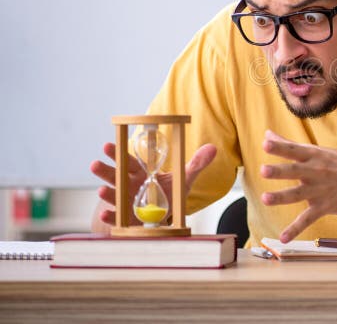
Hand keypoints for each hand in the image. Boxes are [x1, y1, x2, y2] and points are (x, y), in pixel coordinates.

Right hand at [90, 142, 216, 225]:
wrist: (162, 216)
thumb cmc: (168, 193)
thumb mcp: (183, 179)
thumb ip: (195, 164)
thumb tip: (212, 148)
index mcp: (141, 173)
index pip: (128, 161)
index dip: (118, 153)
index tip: (107, 144)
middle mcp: (129, 186)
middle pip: (116, 176)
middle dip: (105, 171)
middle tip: (95, 164)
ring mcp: (126, 202)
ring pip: (113, 196)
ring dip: (106, 193)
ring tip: (101, 190)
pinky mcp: (126, 219)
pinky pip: (116, 217)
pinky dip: (111, 217)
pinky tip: (106, 214)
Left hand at [260, 130, 336, 242]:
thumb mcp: (317, 151)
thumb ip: (289, 145)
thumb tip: (267, 134)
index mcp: (313, 156)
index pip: (294, 150)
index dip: (280, 147)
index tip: (266, 143)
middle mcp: (315, 172)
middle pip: (294, 171)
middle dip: (279, 172)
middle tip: (263, 170)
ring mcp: (319, 190)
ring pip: (297, 194)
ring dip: (281, 197)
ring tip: (265, 199)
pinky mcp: (322, 207)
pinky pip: (307, 219)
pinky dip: (295, 229)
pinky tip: (283, 238)